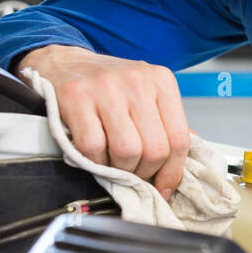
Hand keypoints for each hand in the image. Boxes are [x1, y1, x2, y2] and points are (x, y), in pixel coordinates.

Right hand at [17, 45, 190, 198]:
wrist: (64, 64)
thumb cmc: (108, 87)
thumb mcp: (146, 96)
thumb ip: (167, 126)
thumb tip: (187, 165)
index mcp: (161, 81)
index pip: (179, 139)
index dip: (172, 172)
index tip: (163, 188)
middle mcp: (137, 80)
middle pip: (155, 149)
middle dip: (144, 173)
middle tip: (133, 175)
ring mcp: (106, 87)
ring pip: (127, 151)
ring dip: (120, 170)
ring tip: (113, 165)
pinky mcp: (76, 96)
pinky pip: (93, 147)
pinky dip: (94, 161)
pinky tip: (94, 156)